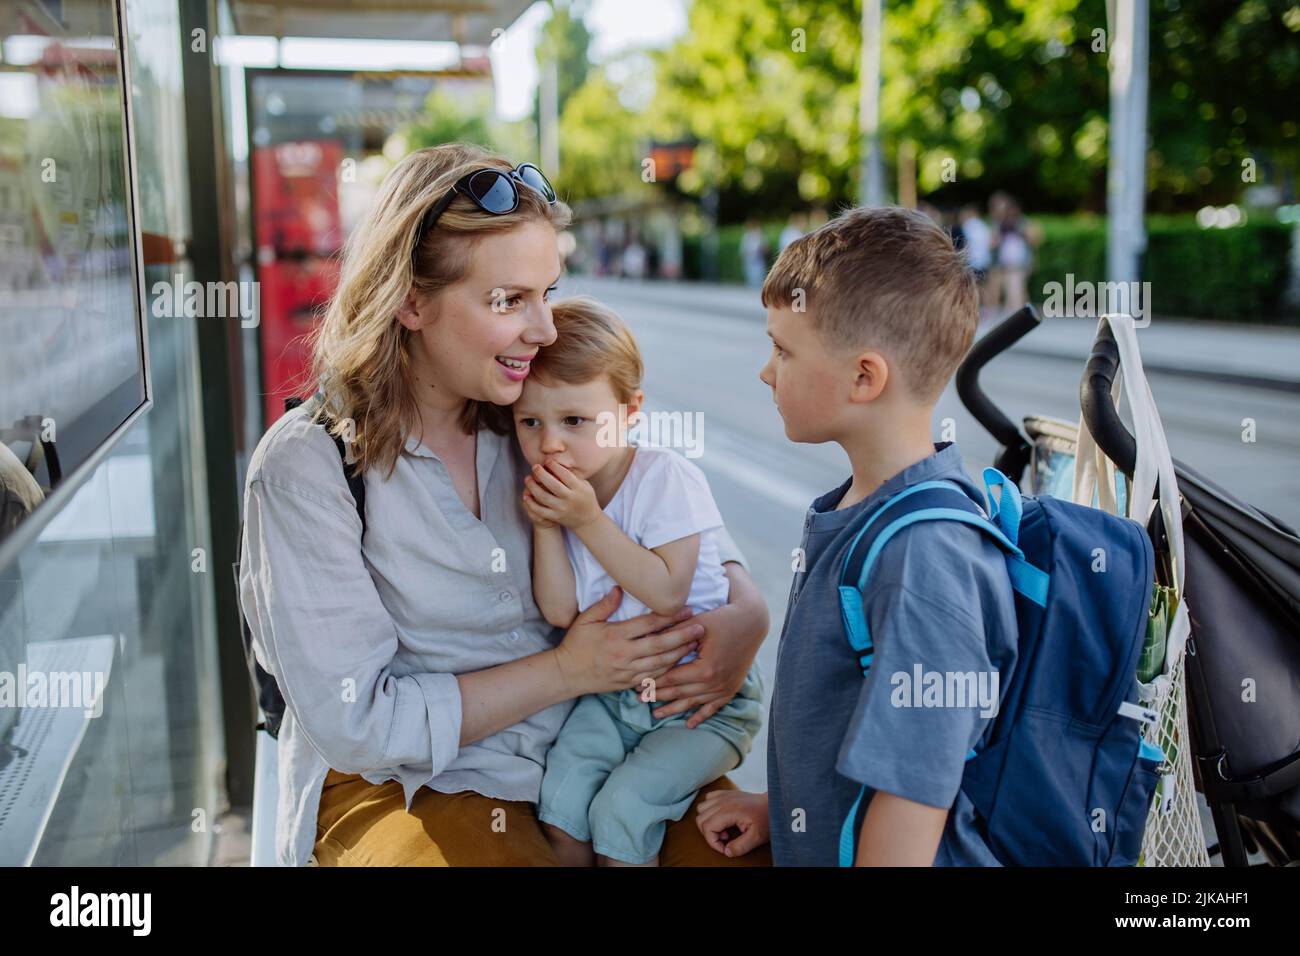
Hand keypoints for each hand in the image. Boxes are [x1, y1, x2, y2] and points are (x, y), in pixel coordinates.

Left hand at [523, 461, 601, 530]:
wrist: (588, 520)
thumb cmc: (584, 497)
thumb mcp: (584, 484)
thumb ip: (572, 475)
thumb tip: (556, 462)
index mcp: (579, 488)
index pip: (565, 475)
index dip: (555, 466)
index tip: (548, 461)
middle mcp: (570, 499)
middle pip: (553, 485)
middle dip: (541, 474)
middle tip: (534, 467)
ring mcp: (562, 509)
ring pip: (544, 497)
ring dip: (533, 487)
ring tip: (527, 478)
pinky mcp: (555, 517)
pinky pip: (540, 511)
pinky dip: (531, 503)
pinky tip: (526, 495)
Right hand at [551, 586, 703, 695]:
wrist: (565, 674)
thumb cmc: (576, 644)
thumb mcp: (586, 620)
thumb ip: (605, 604)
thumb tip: (620, 588)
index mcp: (616, 635)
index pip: (648, 624)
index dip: (669, 617)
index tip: (686, 610)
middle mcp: (624, 654)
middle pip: (660, 644)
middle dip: (683, 636)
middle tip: (700, 628)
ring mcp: (627, 671)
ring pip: (660, 663)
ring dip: (680, 653)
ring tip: (695, 644)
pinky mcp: (628, 683)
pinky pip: (653, 677)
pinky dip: (668, 670)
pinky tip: (679, 663)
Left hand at [649, 563, 767, 727]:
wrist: (752, 622)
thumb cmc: (722, 618)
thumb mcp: (697, 623)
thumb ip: (675, 633)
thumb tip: (649, 638)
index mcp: (705, 668)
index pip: (672, 679)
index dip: (653, 682)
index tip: (637, 686)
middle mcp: (716, 682)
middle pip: (681, 692)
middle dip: (658, 696)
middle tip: (639, 700)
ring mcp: (725, 687)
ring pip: (694, 702)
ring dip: (674, 709)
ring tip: (656, 714)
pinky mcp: (732, 688)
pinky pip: (714, 706)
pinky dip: (701, 716)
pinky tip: (689, 724)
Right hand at [695, 790, 769, 856]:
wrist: (773, 804)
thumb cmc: (766, 818)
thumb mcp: (756, 837)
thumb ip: (740, 847)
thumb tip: (727, 851)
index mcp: (728, 811)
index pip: (707, 828)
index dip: (713, 842)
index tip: (724, 847)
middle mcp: (722, 801)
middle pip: (700, 819)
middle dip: (709, 833)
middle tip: (725, 838)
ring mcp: (722, 796)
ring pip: (701, 809)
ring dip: (708, 821)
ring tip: (723, 827)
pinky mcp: (724, 794)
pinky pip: (707, 799)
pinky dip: (709, 810)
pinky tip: (721, 817)